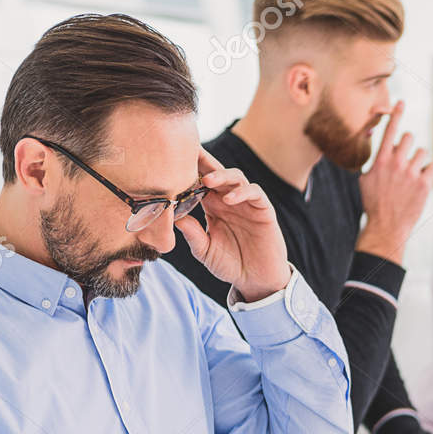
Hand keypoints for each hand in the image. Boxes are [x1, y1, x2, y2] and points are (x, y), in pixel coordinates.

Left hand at [175, 148, 290, 301]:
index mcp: (212, 206)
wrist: (256, 280)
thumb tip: (174, 217)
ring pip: (235, 177)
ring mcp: (247, 204)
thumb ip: (192, 234)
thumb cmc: (230, 265)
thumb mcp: (205, 251)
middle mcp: (228, 200)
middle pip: (216, 172)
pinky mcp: (263, 210)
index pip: (199, 181)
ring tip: (207, 180)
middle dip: (203, 161)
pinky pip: (254, 193)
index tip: (169, 161)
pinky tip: (229, 200)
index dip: (187, 170)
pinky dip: (242, 192)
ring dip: (221, 175)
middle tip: (187, 152)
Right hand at [357, 100, 432, 262]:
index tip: (401, 102)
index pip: (390, 131)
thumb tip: (383, 151)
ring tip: (413, 176)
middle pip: (409, 137)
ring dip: (419, 161)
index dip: (396, 114)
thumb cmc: (374, 204)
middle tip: (406, 160)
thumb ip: (375, 163)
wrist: (386, 227)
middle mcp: (396, 163)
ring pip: (423, 152)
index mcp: (381, 160)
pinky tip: (423, 180)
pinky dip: (430, 171)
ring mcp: (411, 173)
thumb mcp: (365, 180)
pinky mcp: (424, 184)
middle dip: (408, 146)